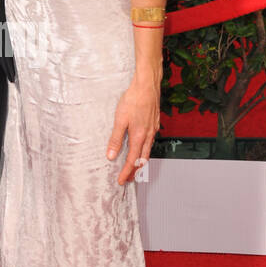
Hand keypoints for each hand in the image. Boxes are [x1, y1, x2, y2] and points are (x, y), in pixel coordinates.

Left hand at [106, 69, 160, 183]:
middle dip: (135, 171)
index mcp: (139, 136)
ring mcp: (153, 129)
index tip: (121, 181)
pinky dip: (145, 150)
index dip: (126, 172)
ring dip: (141, 162)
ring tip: (134, 167)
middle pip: (142, 160)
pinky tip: (141, 147)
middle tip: (128, 179)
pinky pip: (151, 142)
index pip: (132, 161)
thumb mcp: (120, 119)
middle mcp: (148, 135)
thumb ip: (116, 139)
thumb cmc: (133, 99)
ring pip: (148, 151)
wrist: (147, 85)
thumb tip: (110, 155)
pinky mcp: (155, 123)